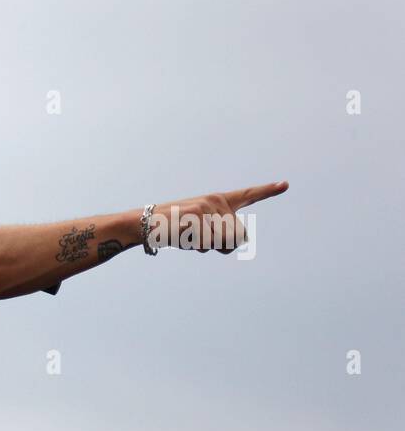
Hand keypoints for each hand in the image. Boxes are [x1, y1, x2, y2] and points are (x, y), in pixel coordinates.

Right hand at [153, 181, 288, 252]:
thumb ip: (222, 234)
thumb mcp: (201, 230)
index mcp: (218, 201)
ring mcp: (207, 208)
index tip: (286, 184)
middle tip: (197, 239)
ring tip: (188, 237)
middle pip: (238, 235)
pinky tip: (182, 236)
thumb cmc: (174, 230)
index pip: (246, 195)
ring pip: (225, 240)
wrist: (145, 224)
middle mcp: (216, 201)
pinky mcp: (197, 216)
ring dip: (208, 246)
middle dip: (222, 245)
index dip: (267, 190)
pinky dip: (196, 245)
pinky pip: (209, 242)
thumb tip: (237, 241)